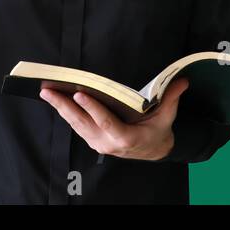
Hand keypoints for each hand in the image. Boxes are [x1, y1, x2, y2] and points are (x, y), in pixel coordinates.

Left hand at [40, 78, 189, 160]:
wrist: (153, 150)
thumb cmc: (158, 130)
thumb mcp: (167, 115)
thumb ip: (171, 97)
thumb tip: (182, 80)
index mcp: (126, 138)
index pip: (106, 122)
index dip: (92, 109)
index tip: (80, 94)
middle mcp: (108, 143)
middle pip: (82, 123)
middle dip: (64, 105)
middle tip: (49, 91)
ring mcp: (98, 143)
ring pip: (75, 125)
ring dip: (60, 108)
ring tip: (47, 92)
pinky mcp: (93, 140)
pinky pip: (76, 126)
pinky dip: (65, 113)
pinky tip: (56, 100)